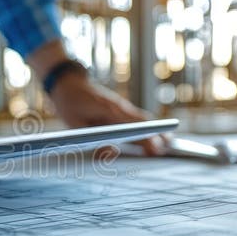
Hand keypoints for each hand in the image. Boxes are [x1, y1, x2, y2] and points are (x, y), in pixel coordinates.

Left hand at [26, 39, 165, 155]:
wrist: (68, 82)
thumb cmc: (69, 103)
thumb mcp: (74, 124)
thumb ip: (93, 138)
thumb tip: (113, 153)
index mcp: (108, 109)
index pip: (131, 125)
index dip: (144, 138)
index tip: (155, 148)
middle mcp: (119, 106)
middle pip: (142, 123)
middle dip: (155, 136)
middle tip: (166, 150)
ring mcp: (121, 106)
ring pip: (142, 119)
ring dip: (154, 130)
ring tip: (168, 144)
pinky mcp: (120, 108)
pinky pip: (137, 117)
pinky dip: (148, 126)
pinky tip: (157, 135)